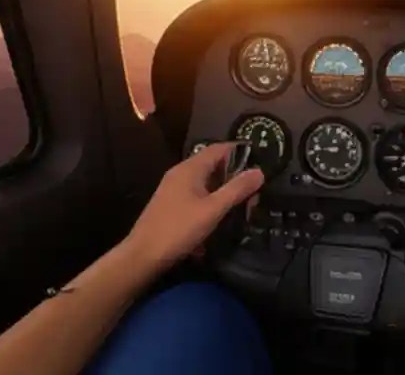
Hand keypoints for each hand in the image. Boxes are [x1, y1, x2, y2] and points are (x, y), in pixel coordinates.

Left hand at [122, 143, 263, 276]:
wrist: (143, 255)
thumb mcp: (213, 210)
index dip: (240, 152)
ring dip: (223, 190)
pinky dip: (211, 200)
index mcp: (190, 169)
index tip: (261, 161)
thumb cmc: (179, 229)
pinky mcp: (171, 204)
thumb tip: (260, 171)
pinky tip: (220, 216)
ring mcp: (173, 189)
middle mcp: (180, 173)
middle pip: (213, 164)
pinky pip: (197, 194)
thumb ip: (236, 189)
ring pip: (205, 181)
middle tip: (255, 191)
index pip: (219, 149)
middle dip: (234, 175)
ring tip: (242, 204)